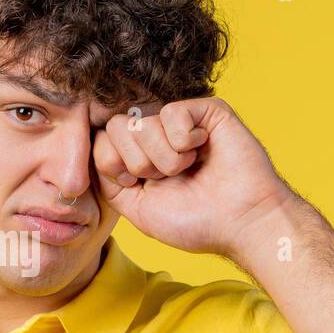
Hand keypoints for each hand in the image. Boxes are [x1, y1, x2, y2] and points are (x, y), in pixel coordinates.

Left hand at [91, 96, 295, 260]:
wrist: (239, 222)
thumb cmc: (194, 221)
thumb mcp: (135, 207)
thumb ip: (107, 178)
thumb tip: (94, 145)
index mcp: (138, 155)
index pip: (100, 140)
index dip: (113, 165)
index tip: (138, 184)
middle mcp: (156, 134)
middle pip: (116, 127)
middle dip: (138, 162)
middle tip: (168, 177)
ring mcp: (180, 121)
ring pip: (142, 122)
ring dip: (166, 158)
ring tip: (190, 168)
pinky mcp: (204, 110)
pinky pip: (171, 112)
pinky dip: (185, 141)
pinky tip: (203, 150)